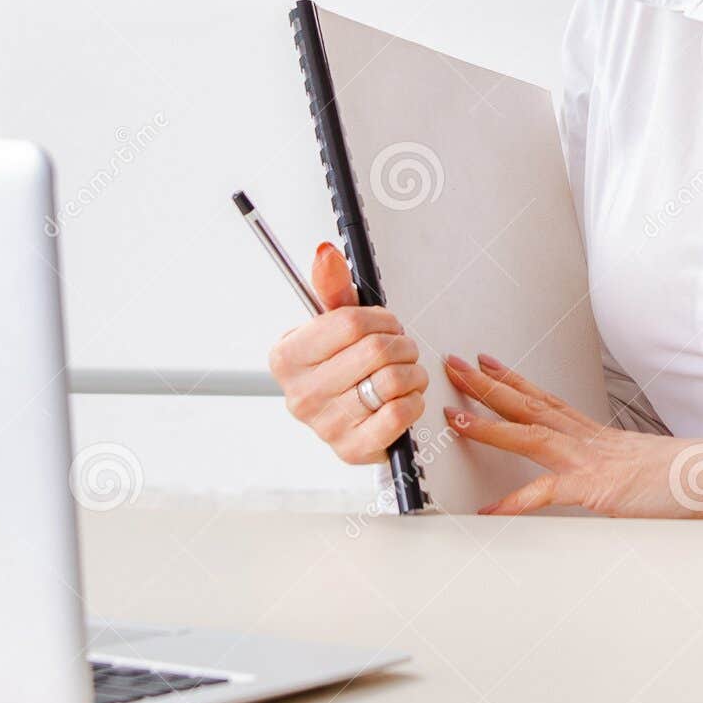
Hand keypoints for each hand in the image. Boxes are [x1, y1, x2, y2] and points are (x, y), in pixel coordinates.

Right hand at [267, 242, 426, 463]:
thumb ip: (332, 288)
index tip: (385, 323)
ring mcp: (325, 426)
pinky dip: (415, 400)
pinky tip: (405, 397)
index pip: (350, 323)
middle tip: (400, 348)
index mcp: (287, 357)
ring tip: (405, 372)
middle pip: (376, 351)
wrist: (350, 418)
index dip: (381, 318)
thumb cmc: (343, 365)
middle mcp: (300, 394)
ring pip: (393, 381)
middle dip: (401, 344)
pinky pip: (401, 413)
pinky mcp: (353, 450)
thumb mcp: (334, 323)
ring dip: (413, 372)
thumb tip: (325, 252)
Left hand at [442, 351, 702, 518]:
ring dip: (489, 423)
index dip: (512, 380)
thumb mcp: (638, 471)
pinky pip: (545, 493)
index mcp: (595, 433)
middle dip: (485, 385)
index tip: (487, 362)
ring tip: (455, 416)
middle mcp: (586, 437)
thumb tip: (607, 481)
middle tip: (452, 365)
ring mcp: (588, 459)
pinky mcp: (595, 487)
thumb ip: (615, 472)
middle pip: (527, 403)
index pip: (544, 397)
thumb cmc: (686, 477)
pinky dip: (516, 503)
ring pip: (527, 433)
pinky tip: (490, 511)